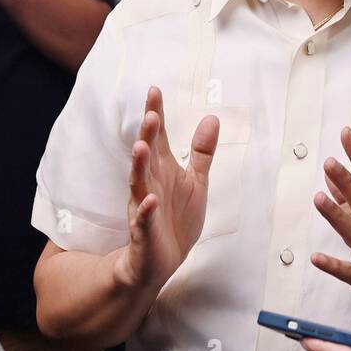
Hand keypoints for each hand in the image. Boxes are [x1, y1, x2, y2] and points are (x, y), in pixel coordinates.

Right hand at [112, 87, 218, 289]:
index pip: (158, 138)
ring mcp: (144, 208)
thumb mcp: (196, 181)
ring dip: (139, 165)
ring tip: (141, 147)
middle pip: (147, 156)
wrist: (164, 260)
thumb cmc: (176, 218)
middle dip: (148, 136)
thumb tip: (212, 119)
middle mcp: (150, 184)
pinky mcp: (144, 233)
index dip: (156, 115)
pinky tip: (149, 201)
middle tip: (151, 115)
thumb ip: (202, 152)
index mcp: (162, 170)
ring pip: (139, 184)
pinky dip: (145, 211)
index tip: (154, 90)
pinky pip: (143, 221)